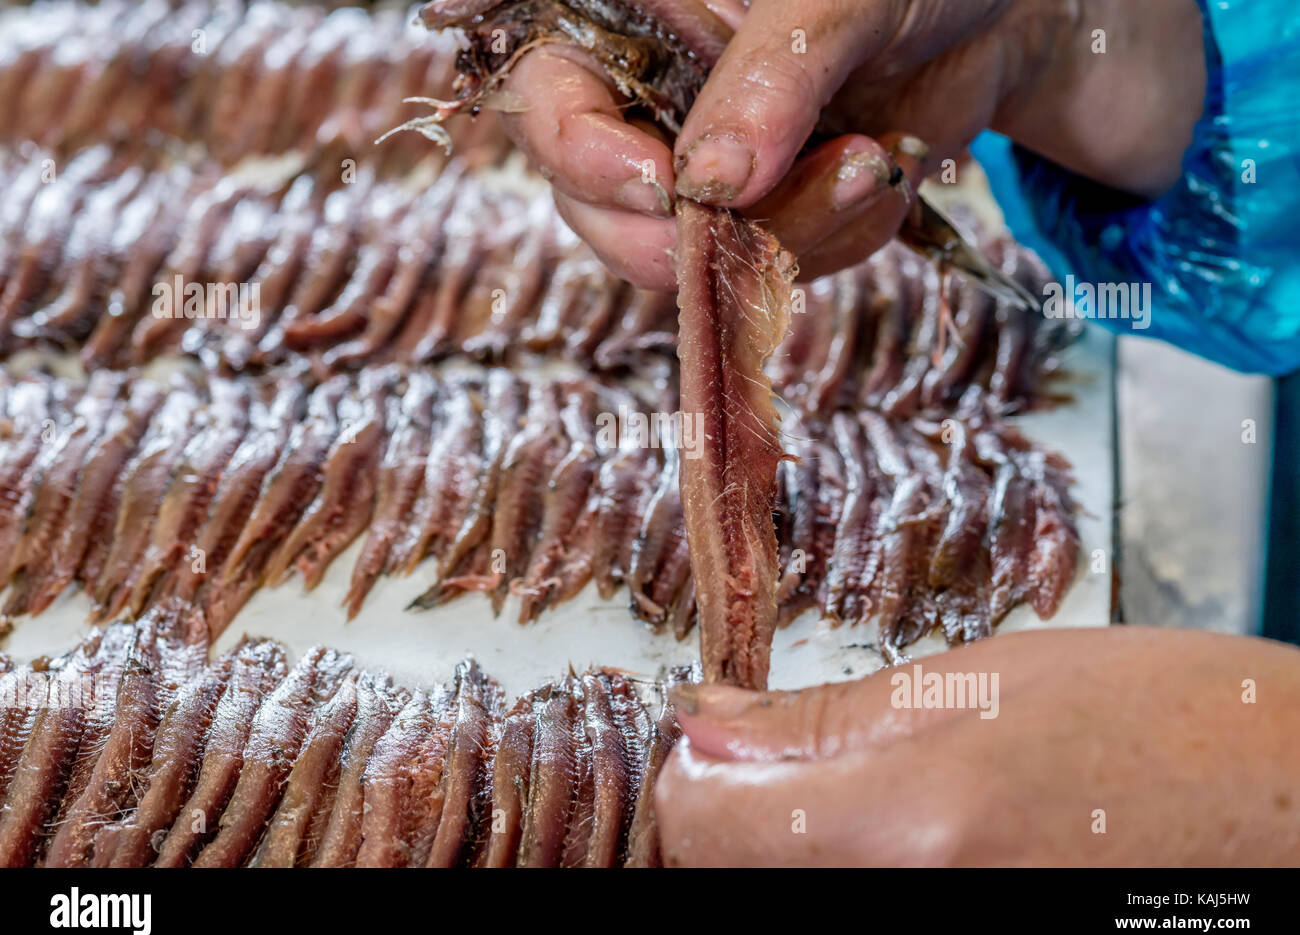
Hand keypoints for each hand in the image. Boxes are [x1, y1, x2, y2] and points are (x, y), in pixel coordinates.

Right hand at [497, 0, 1205, 288]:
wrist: (991, 18)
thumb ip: (771, 79)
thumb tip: (710, 186)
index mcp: (636, 25)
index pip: (549, 104)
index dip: (585, 157)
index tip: (665, 186)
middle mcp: (649, 105)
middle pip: (601, 212)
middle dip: (702, 230)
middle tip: (799, 192)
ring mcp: (703, 172)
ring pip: (692, 261)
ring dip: (796, 236)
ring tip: (878, 162)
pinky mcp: (762, 220)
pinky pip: (768, 275)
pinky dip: (837, 243)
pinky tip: (883, 180)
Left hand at [655, 627, 1299, 865]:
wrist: (1292, 812)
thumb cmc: (1174, 727)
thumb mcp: (986, 677)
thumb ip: (824, 716)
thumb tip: (703, 724)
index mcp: (908, 833)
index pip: (696, 823)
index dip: (697, 765)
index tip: (724, 733)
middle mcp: (911, 923)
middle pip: (729, 874)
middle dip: (742, 808)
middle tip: (803, 757)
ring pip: (785, 900)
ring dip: (793, 845)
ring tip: (880, 793)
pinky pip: (855, 916)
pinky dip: (854, 873)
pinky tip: (919, 840)